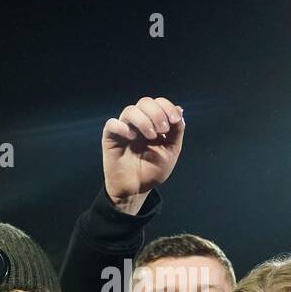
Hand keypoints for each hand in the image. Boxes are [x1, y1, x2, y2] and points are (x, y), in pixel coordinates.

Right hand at [102, 96, 183, 214]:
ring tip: (151, 136)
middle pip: (144, 102)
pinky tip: (132, 137)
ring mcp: (124, 130)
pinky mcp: (110, 139)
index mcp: (153, 123)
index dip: (167, 106)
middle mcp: (138, 124)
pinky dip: (122, 127)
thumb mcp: (171, 151)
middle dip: (157, 113)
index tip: (175, 120)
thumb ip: (177, 131)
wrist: (136, 189)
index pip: (158, 103)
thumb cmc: (152, 171)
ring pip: (130, 110)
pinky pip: (111, 124)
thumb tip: (180, 110)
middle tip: (162, 131)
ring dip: (144, 120)